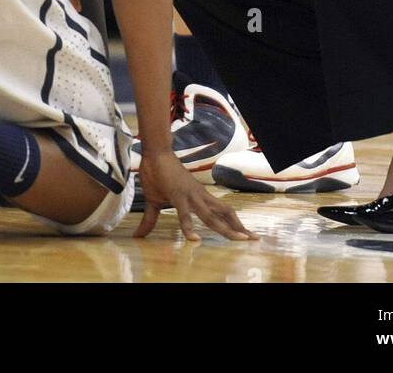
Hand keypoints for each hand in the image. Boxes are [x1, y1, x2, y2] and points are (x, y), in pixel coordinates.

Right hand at [136, 151, 252, 242]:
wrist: (154, 152)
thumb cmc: (156, 175)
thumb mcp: (154, 202)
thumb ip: (150, 220)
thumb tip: (138, 236)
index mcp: (198, 198)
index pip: (221, 212)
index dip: (234, 223)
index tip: (246, 235)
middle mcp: (200, 197)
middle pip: (224, 214)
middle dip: (238, 228)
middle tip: (254, 239)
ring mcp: (191, 195)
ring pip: (212, 216)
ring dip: (226, 228)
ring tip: (239, 239)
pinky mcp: (178, 194)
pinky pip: (185, 213)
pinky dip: (189, 226)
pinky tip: (194, 239)